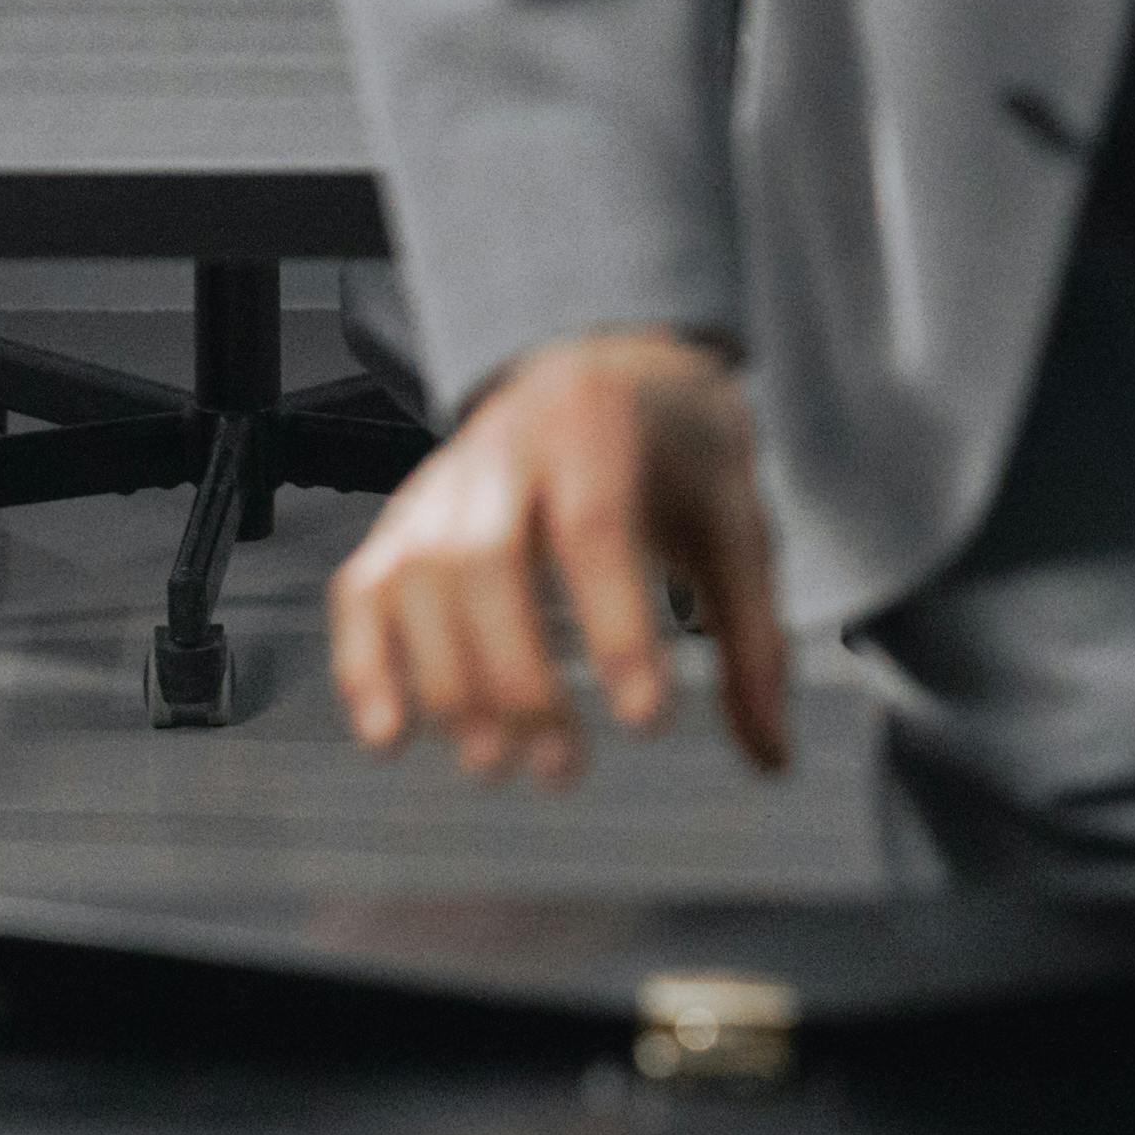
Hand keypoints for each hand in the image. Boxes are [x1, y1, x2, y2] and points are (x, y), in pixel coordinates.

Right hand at [330, 327, 791, 785]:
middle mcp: (506, 445)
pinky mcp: (404, 518)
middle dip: (520, 676)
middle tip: (561, 770)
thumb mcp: (736, 522)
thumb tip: (772, 757)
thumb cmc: (678, 454)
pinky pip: (363, 588)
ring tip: (494, 765)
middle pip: (487, 560)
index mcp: (601, 427)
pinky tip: (390, 737)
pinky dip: (364, 663)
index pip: (597, 528)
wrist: (608, 364)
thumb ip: (752, 638)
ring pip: (418, 579)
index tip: (647, 722)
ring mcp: (444, 481)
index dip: (616, 627)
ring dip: (448, 685)